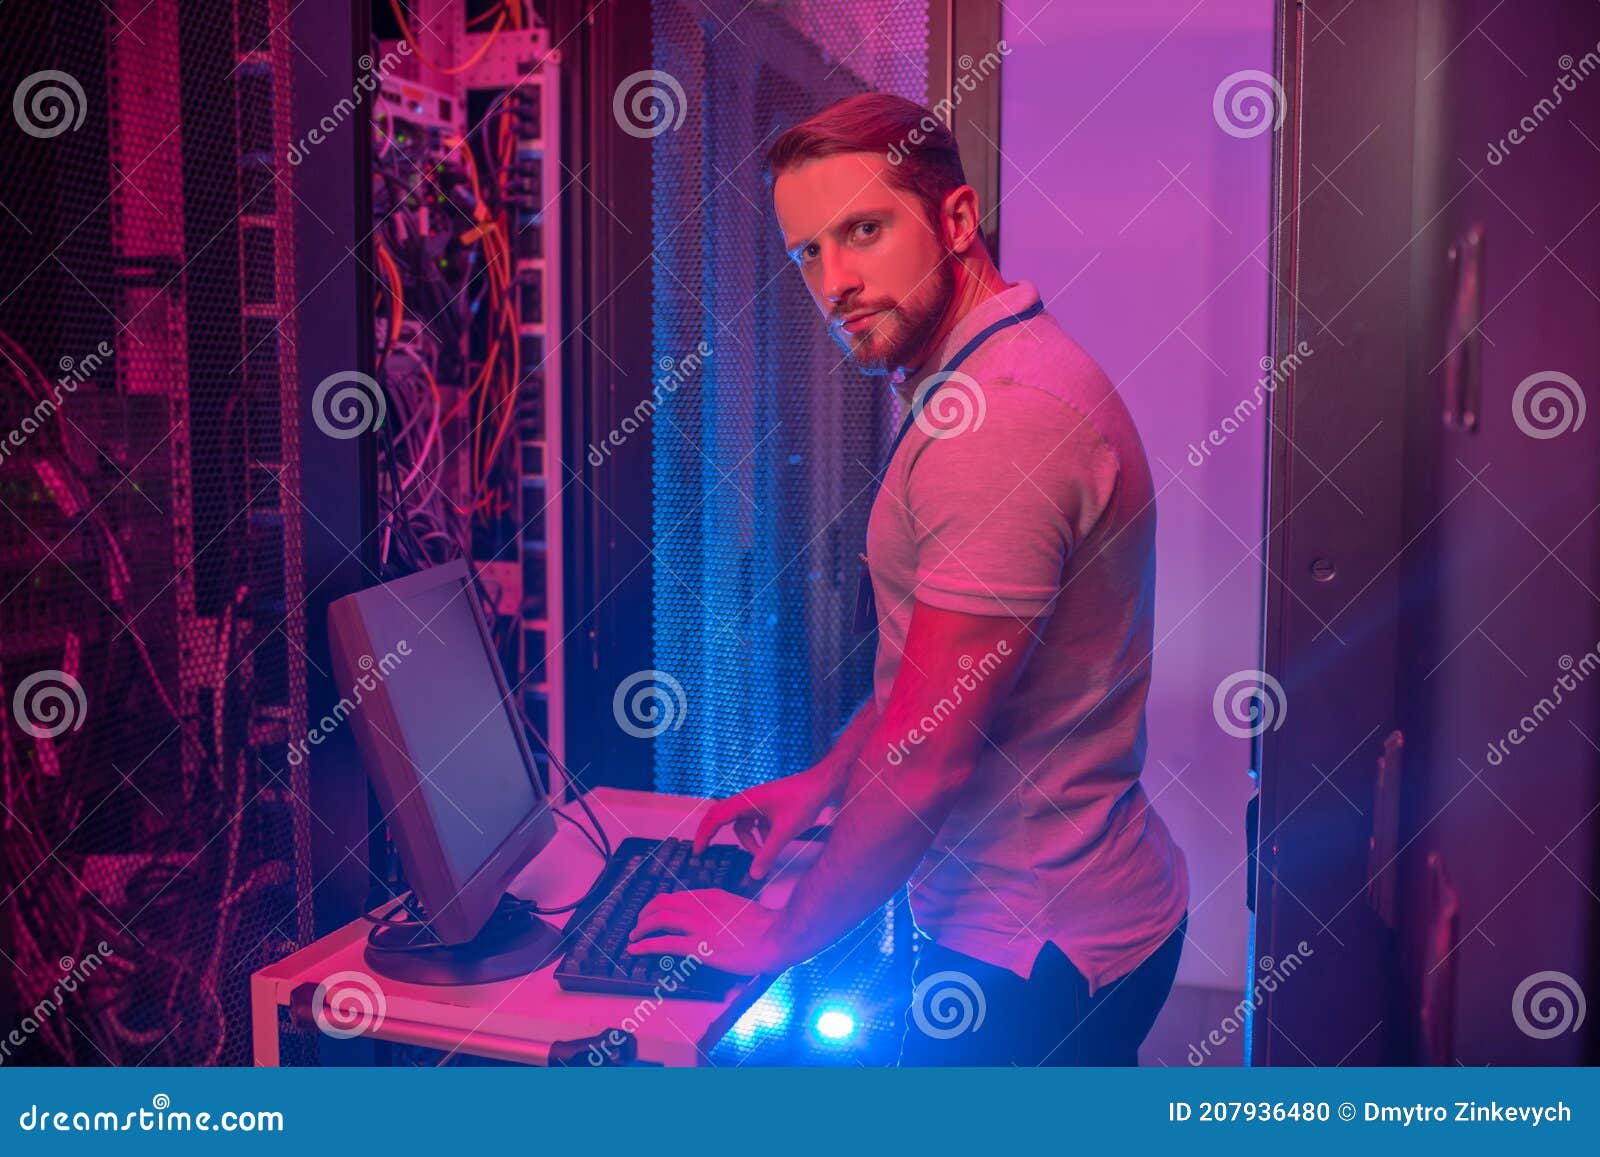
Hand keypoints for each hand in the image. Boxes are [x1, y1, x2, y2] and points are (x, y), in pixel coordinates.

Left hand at [624, 888, 794, 976]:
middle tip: (639, 923)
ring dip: (641, 927)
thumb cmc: (766, 926)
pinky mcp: (697, 946)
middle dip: (646, 913)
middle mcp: (700, 906)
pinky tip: (636, 949)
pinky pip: (663, 943)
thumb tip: (719, 926)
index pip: (678, 897)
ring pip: (658, 920)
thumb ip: (725, 913)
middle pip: (662, 903)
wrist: (776, 936)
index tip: (656, 913)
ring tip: (633, 936)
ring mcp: (697, 926)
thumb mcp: (741, 909)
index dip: (662, 905)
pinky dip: (645, 945)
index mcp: (711, 896)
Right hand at [694, 765, 835, 879]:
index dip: (704, 834)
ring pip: (743, 825)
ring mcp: (759, 802)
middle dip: (714, 835)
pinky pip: (756, 824)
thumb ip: (768, 854)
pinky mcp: (768, 806)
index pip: (716, 817)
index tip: (698, 851)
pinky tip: (774, 842)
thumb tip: (754, 874)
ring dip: (749, 841)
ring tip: (764, 853)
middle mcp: (749, 799)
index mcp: (747, 800)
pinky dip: (761, 836)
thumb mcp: (785, 832)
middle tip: (704, 852)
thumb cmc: (805, 800)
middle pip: (723, 819)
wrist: (824, 785)